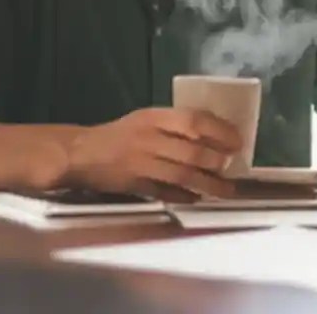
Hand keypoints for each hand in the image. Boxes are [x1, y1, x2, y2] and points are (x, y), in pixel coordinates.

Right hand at [64, 108, 241, 202]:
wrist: (79, 153)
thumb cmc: (120, 134)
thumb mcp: (147, 119)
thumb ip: (176, 125)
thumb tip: (216, 137)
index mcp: (154, 117)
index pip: (194, 121)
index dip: (220, 131)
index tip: (238, 141)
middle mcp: (149, 139)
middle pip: (192, 151)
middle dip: (217, 160)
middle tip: (233, 165)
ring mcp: (141, 164)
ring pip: (182, 175)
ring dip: (209, 184)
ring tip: (227, 191)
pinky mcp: (133, 185)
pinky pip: (165, 193)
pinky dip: (184, 197)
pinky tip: (197, 199)